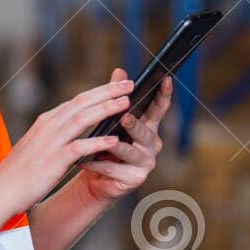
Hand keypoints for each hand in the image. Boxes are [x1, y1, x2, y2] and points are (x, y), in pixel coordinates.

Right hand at [0, 77, 134, 210]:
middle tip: (129, 83)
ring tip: (126, 103)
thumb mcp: (37, 145)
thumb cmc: (19, 172)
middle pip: (82, 103)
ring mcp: (50, 143)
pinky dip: (96, 142)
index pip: (77, 100)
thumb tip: (72, 125)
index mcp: (46, 122)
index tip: (118, 84)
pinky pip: (78, 148)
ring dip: (105, 109)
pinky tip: (113, 140)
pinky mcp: (52, 161)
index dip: (99, 91)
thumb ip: (54, 133)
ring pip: (82, 119)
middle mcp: (48, 127)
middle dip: (107, 92)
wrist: (0, 191)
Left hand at [78, 68, 171, 201]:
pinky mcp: (135, 179)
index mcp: (147, 126)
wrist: (94, 176)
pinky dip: (97, 164)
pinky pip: (114, 169)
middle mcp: (151, 144)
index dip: (164, 94)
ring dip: (114, 146)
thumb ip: (115, 96)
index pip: (158, 107)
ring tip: (102, 140)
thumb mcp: (108, 119)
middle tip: (124, 117)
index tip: (166, 79)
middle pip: (145, 131)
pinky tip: (83, 160)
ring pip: (129, 151)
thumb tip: (119, 71)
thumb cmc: (103, 145)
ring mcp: (145, 162)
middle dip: (134, 124)